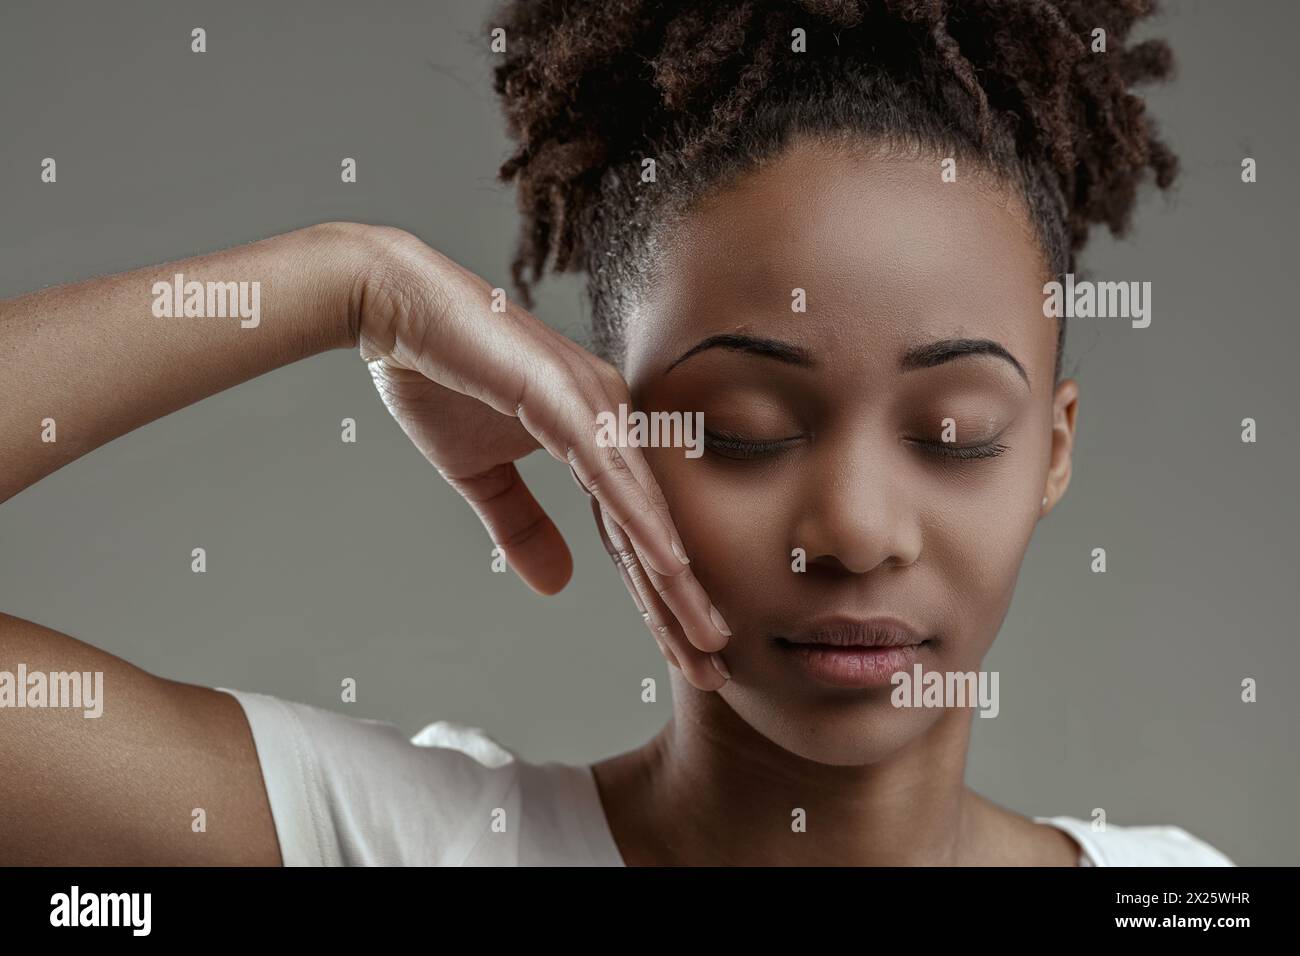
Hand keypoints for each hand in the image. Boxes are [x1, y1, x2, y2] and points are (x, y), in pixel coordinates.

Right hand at [352, 227, 729, 689]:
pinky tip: (670, 564)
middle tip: (714, 663)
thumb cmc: (436, 378)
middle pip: (653, 527)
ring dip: (676, 576)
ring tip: (706, 634)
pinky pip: (609, 469)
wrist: (392, 311)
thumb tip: (557, 585)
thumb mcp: (479, 473)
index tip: (682, 650)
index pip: (634, 532)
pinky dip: (641, 518)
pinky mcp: (561, 396)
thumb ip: (521, 524)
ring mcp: (592, 403)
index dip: (657, 597)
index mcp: (596, 436)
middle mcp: (610, 418)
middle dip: (682, 602)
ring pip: (643, 506)